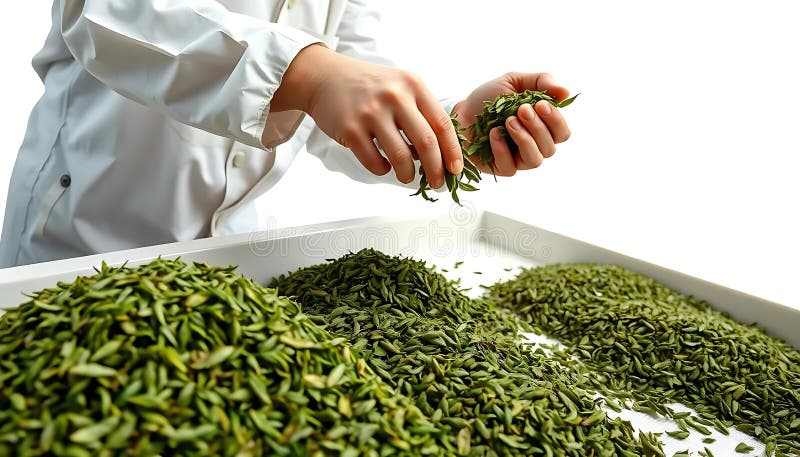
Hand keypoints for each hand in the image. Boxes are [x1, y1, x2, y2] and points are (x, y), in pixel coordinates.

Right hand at [271, 44, 462, 188]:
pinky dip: (383, 170)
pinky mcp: (350, 129)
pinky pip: (375, 162)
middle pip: (426, 142)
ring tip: (407, 176)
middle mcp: (394, 96)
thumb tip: (442, 150)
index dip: (452, 151)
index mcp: (413, 85)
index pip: (442, 123)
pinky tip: (383, 165)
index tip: (456, 169)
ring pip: (401, 156)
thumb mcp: (400, 85)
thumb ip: (421, 110)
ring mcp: (371, 112)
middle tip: (438, 183)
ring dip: (408, 174)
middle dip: (436, 169)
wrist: (325, 77)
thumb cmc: (368, 86)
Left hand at [452, 72, 571, 176]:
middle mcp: (534, 146)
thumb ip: (541, 82)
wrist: (461, 110)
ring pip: (535, 160)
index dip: (556, 121)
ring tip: (508, 121)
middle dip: (538, 128)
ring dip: (525, 139)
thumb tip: (565, 92)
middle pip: (550, 148)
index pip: (562, 133)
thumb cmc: (490, 98)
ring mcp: (518, 160)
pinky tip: (493, 133)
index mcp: (543, 127)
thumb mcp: (515, 82)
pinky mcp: (500, 168)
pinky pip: (510, 168)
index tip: (540, 104)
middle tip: (522, 110)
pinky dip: (502, 149)